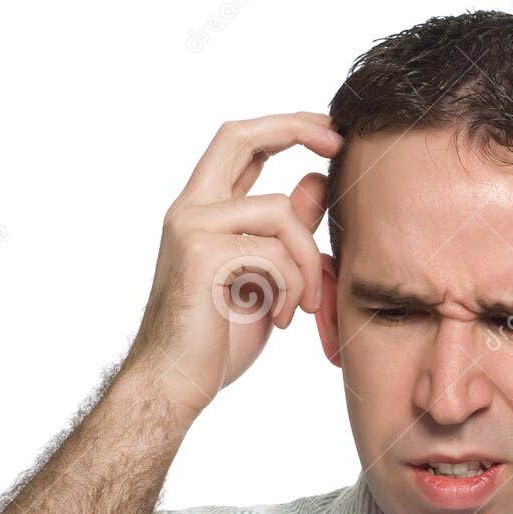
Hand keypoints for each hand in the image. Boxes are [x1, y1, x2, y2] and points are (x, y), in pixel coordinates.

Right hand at [124, 111, 342, 420]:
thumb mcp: (263, 278)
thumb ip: (285, 233)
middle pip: (240, 136)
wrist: (174, 386)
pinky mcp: (202, 256)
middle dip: (296, 128)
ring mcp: (192, 228)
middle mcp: (190, 210)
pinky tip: (282, 320)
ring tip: (305, 305)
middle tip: (339, 143)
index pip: (238, 143)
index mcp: (201, 211)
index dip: (284, 127)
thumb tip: (318, 183)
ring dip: (309, 261)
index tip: (328, 131)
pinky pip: (275, 254)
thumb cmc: (215, 342)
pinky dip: (293, 288)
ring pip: (280, 212)